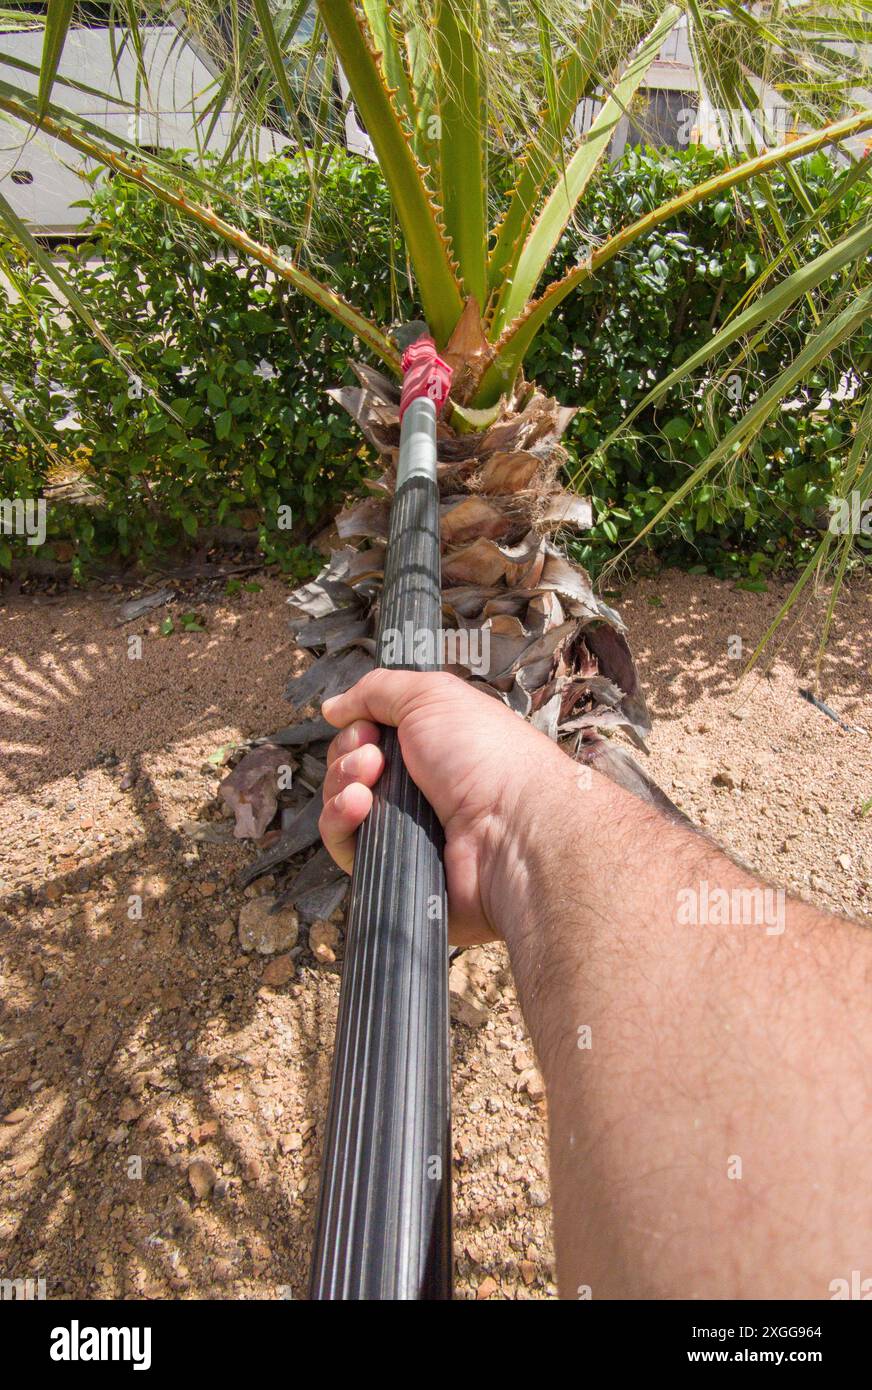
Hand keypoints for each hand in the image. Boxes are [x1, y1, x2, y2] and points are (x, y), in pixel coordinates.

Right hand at [319, 669, 570, 944]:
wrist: (511, 829)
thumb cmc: (483, 755)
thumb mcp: (432, 696)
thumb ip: (378, 690)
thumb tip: (333, 707)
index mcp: (428, 747)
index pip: (368, 736)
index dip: (357, 728)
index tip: (368, 728)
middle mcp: (415, 788)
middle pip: (348, 769)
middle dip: (348, 756)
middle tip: (373, 757)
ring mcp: (402, 830)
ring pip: (340, 806)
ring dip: (341, 785)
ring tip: (367, 783)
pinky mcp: (391, 869)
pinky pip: (344, 847)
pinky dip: (340, 822)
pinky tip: (357, 807)